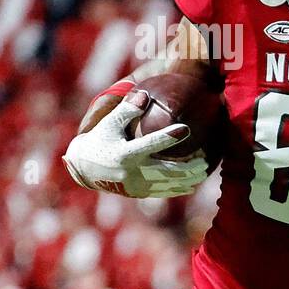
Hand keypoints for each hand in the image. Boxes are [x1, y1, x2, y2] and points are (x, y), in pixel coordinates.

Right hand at [62, 91, 207, 197]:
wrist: (84, 169)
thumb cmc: (99, 140)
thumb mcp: (108, 123)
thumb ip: (127, 110)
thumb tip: (144, 95)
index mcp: (124, 153)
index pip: (151, 144)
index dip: (169, 136)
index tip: (186, 129)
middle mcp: (131, 172)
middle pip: (167, 171)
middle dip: (188, 168)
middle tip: (204, 160)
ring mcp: (135, 185)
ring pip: (168, 184)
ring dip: (188, 179)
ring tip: (204, 171)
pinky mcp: (137, 193)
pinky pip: (162, 192)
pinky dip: (178, 189)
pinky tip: (192, 184)